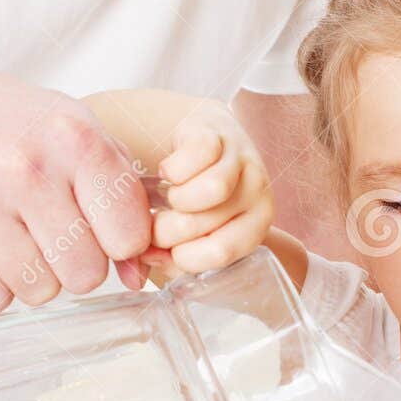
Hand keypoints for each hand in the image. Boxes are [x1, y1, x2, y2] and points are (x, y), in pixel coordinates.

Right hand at [0, 64, 152, 313]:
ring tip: (11, 235)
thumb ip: (121, 200)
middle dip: (73, 264)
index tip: (96, 226)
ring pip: (38, 291)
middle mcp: (23, 166)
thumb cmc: (7, 126)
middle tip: (47, 233)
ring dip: (30, 276)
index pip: (128, 236)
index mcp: (73, 137)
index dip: (117, 242)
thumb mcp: (76, 136)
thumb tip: (139, 275)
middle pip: (84, 274)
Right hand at [141, 102, 273, 281]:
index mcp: (254, 227)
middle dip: (166, 231)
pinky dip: (173, 168)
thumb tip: (142, 266)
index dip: (182, 257)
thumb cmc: (193, 200)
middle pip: (207, 224)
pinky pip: (199, 155)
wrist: (200, 141)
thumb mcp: (187, 237)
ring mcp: (243, 160)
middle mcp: (258, 194)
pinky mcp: (220, 133)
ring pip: (213, 190)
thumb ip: (166, 260)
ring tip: (168, 198)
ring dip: (176, 198)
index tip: (166, 251)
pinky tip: (169, 172)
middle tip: (155, 223)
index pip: (220, 253)